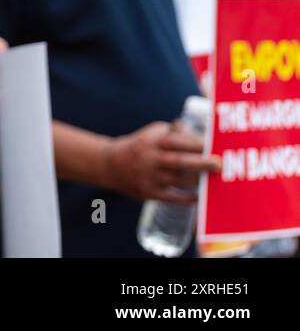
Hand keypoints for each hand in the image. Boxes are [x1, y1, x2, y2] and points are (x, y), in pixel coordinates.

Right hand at [104, 120, 219, 203]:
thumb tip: (201, 134)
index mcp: (152, 141)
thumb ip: (176, 132)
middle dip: (201, 163)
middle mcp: (150, 159)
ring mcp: (149, 177)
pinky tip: (200, 196)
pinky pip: (172, 198)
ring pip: (178, 180)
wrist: (111, 164)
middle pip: (180, 161)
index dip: (195, 143)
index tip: (213, 145)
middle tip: (219, 164)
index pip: (176, 141)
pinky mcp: (148, 193)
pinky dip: (187, 198)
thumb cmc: (141, 146)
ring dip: (198, 180)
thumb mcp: (153, 133)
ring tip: (215, 181)